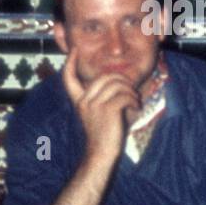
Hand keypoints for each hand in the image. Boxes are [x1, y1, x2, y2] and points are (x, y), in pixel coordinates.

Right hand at [62, 47, 139, 161]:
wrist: (101, 154)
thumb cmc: (104, 135)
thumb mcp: (98, 113)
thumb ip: (103, 97)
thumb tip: (121, 83)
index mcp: (79, 101)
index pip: (69, 79)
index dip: (70, 63)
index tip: (74, 50)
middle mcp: (84, 101)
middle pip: (104, 77)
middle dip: (121, 80)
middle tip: (131, 91)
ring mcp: (95, 105)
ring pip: (117, 84)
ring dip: (130, 91)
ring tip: (135, 101)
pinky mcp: (108, 110)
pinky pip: (125, 95)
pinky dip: (134, 100)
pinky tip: (136, 108)